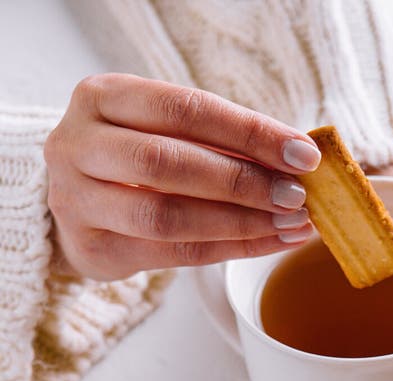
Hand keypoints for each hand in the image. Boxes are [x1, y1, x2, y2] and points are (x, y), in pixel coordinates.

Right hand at [44, 74, 319, 280]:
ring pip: (168, 216)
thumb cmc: (130, 161)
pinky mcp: (93, 248)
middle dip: (243, 182)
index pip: (184, 109)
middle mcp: (78, 144)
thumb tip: (295, 159)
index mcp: (101, 97)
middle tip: (296, 196)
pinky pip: (174, 254)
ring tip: (289, 224)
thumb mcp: (161, 132)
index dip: (249, 132)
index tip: (302, 153)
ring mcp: (78, 199)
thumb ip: (214, 140)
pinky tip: (269, 243)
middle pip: (169, 164)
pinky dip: (230, 249)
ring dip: (239, 223)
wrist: (74, 207)